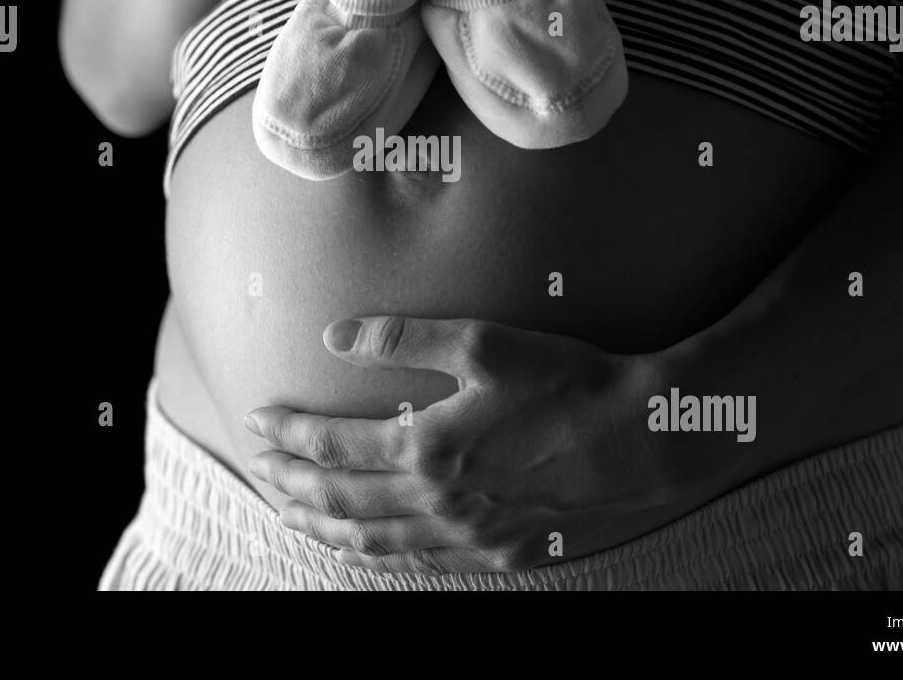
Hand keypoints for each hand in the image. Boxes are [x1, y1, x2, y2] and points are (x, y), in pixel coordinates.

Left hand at [244, 315, 745, 574]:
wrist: (644, 437)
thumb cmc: (566, 382)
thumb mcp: (483, 343)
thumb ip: (402, 339)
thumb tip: (335, 336)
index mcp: (427, 448)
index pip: (332, 445)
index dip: (289, 433)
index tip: (258, 419)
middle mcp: (437, 501)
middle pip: (340, 501)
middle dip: (290, 483)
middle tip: (258, 467)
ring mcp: (468, 535)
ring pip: (373, 542)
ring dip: (323, 529)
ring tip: (289, 516)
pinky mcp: (499, 553)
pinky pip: (420, 565)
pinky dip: (378, 558)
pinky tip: (367, 550)